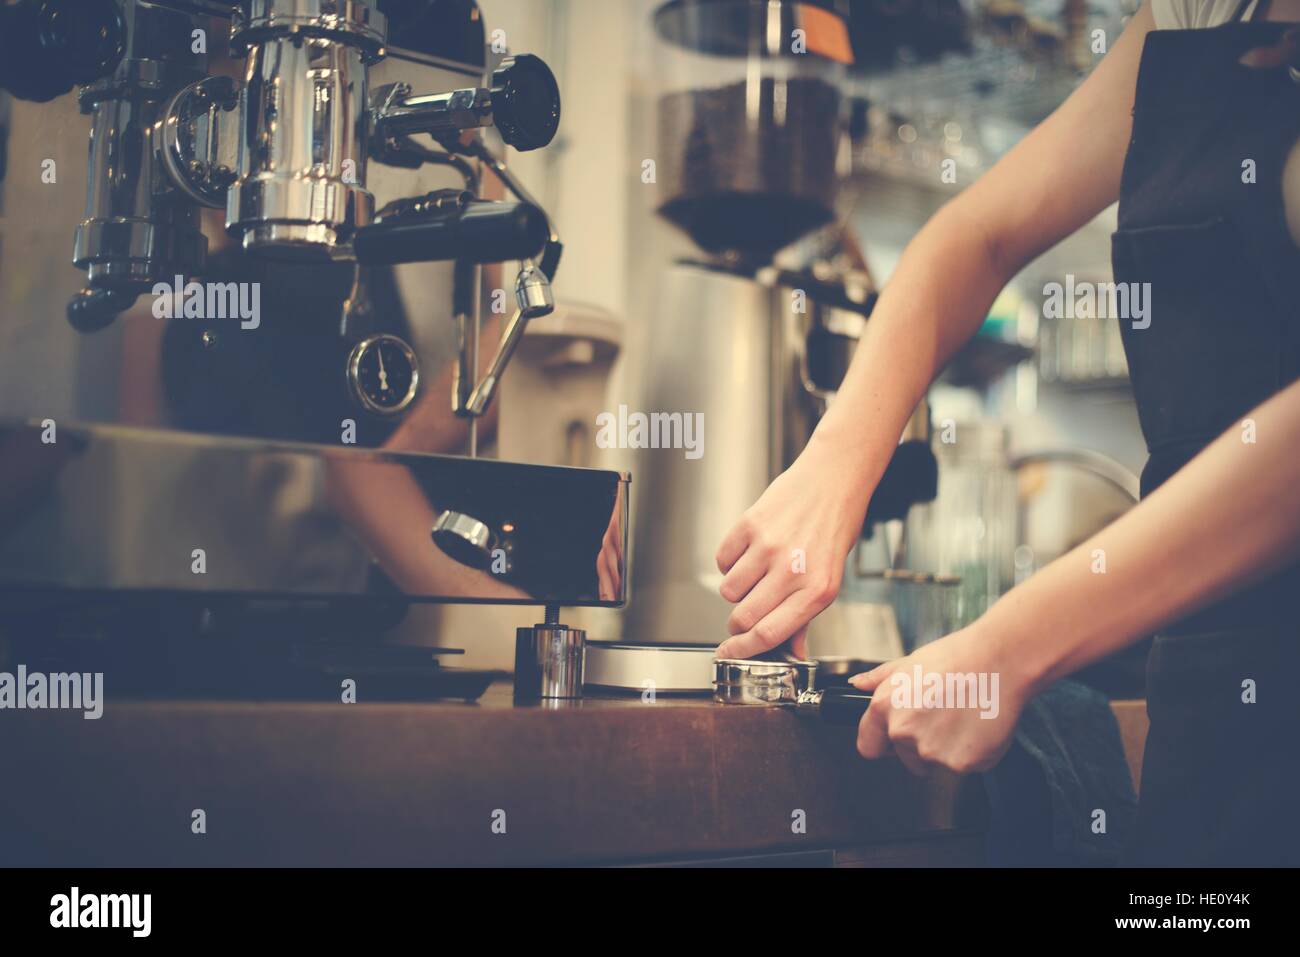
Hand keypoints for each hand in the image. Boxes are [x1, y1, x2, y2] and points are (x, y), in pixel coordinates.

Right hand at [714, 438, 872, 658]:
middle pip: (743, 617)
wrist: (833, 480)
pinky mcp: (750, 525)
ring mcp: (769, 547)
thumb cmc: (835, 527)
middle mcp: (793, 571)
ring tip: (756, 573)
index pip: (770, 634)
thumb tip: (794, 651)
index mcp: (817, 591)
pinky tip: (750, 552)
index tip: (728, 654)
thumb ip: (806, 617)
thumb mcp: (829, 578)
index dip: (743, 650)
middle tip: (745, 611)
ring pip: (729, 591)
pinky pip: (722, 560)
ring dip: (736, 590)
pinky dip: (730, 562)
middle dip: (737, 623)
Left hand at [849, 624, 1034, 775]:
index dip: (882, 743)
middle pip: (905, 757)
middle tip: (943, 716)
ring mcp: (933, 751)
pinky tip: (977, 725)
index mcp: (886, 708)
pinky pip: (963, 765)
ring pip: (935, 763)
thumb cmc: (957, 658)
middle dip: (920, 744)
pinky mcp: (963, 763)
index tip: (893, 740)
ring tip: (962, 716)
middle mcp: (904, 733)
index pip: (868, 747)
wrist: (999, 661)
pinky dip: (971, 752)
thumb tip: (857, 683)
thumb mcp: (910, 662)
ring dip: (946, 748)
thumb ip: (879, 679)